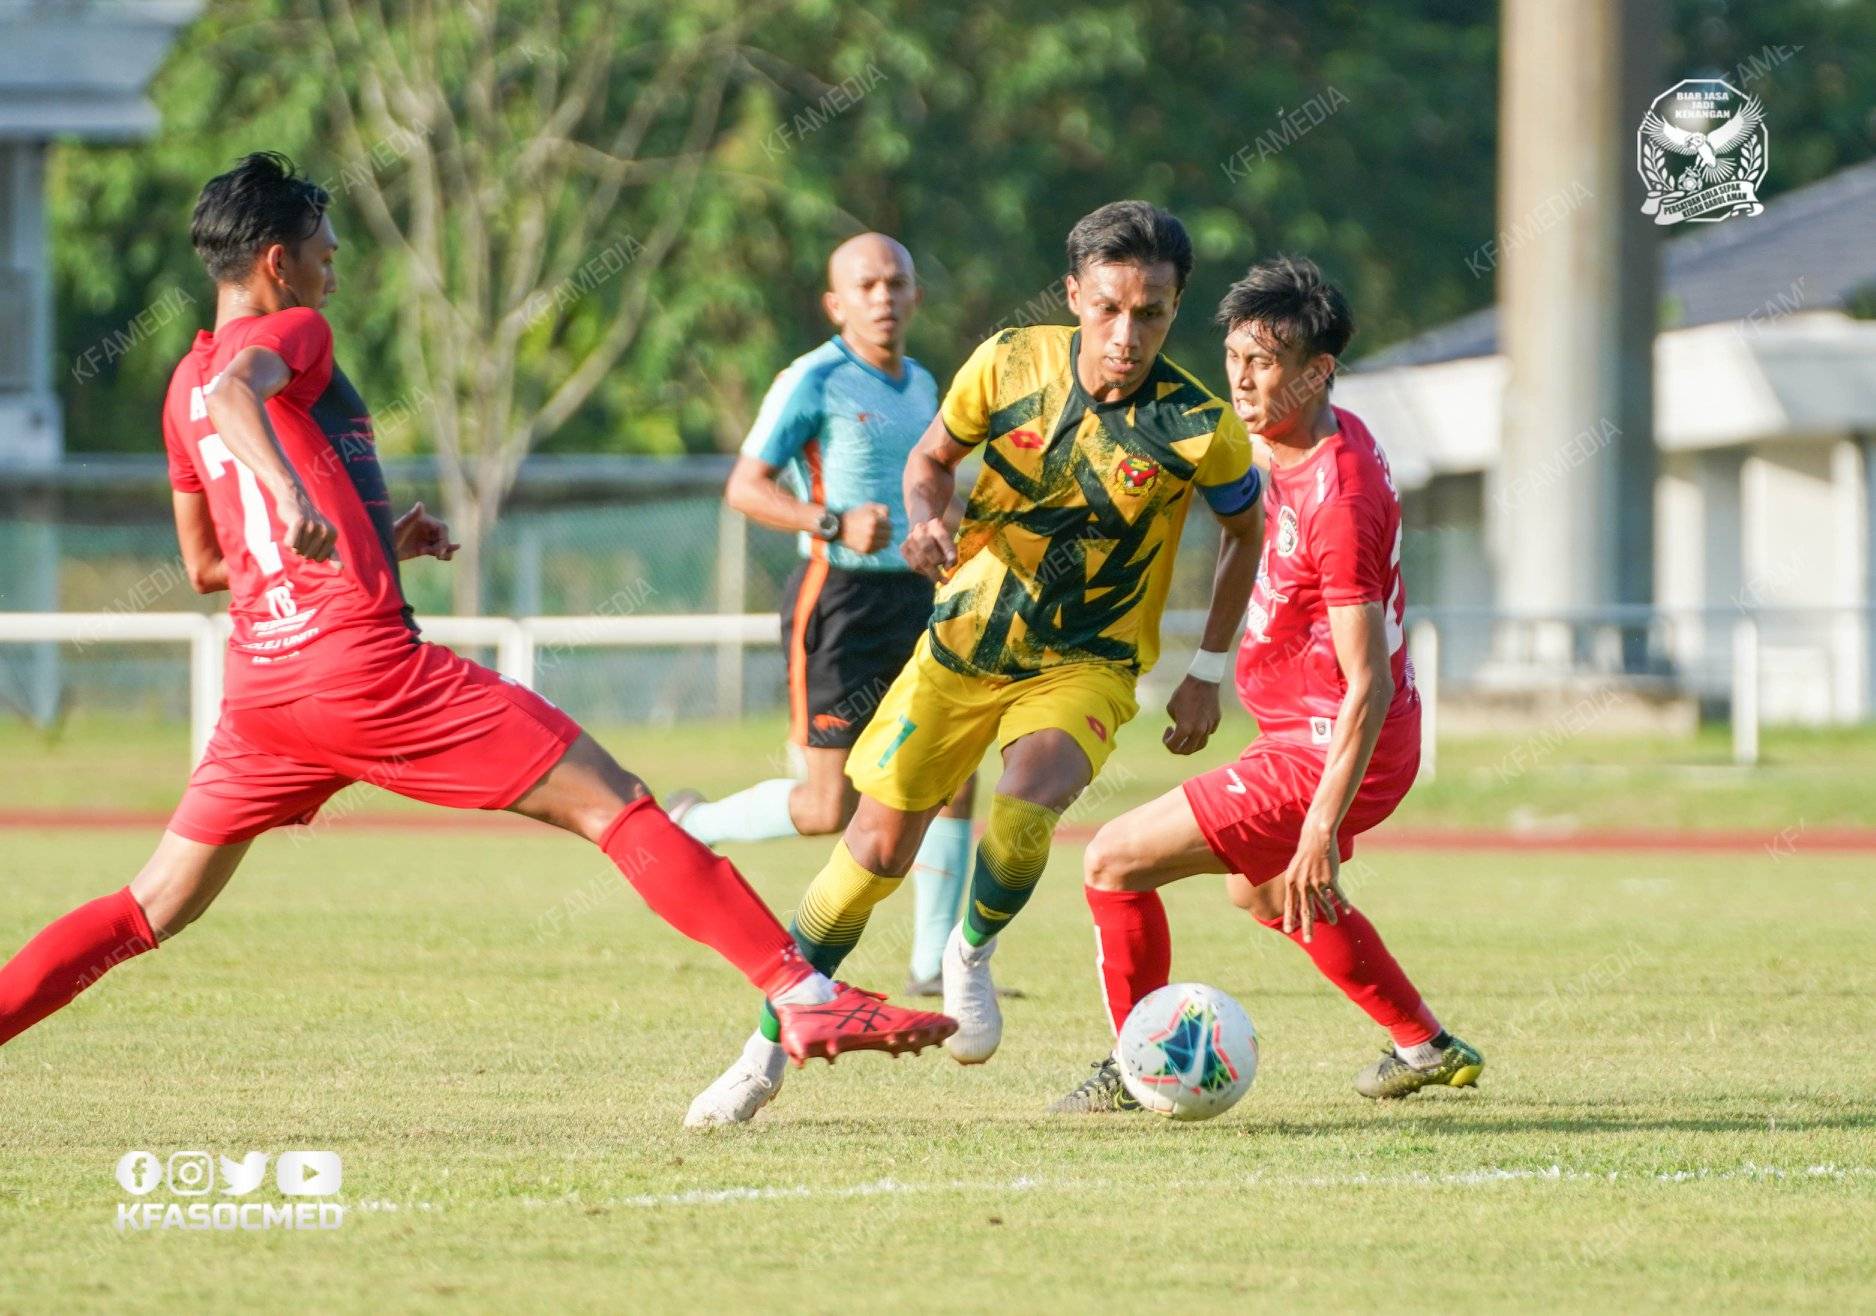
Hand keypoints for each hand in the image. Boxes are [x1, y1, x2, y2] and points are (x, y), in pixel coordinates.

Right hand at [277, 486, 337, 562]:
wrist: (295, 499)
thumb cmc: (309, 522)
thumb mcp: (324, 537)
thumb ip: (332, 554)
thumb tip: (341, 569)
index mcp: (332, 535)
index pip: (318, 559)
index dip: (310, 552)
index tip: (310, 539)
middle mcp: (325, 530)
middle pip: (307, 556)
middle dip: (301, 548)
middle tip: (302, 533)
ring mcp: (312, 526)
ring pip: (297, 551)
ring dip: (293, 543)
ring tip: (297, 530)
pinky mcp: (298, 522)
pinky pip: (290, 545)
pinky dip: (287, 541)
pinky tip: (290, 529)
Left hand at [393, 501, 460, 561]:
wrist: (381, 548)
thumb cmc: (389, 535)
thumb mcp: (401, 526)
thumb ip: (411, 516)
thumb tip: (420, 504)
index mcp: (424, 520)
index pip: (442, 528)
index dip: (444, 538)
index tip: (439, 550)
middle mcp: (427, 529)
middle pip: (444, 536)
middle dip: (444, 546)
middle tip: (438, 556)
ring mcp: (426, 539)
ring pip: (443, 544)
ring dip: (447, 550)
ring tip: (443, 557)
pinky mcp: (424, 549)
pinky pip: (438, 551)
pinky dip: (444, 554)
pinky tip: (445, 557)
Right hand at [837, 502, 891, 553]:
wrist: (840, 527)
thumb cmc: (856, 515)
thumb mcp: (869, 506)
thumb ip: (883, 509)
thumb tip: (889, 517)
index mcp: (874, 521)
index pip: (889, 525)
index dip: (885, 523)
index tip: (879, 522)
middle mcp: (872, 533)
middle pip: (889, 535)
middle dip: (885, 531)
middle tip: (878, 529)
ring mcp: (869, 543)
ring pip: (886, 544)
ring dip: (882, 539)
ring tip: (875, 535)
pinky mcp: (865, 550)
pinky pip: (878, 549)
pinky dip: (876, 545)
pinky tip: (869, 540)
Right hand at [901, 515, 957, 580]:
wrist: (923, 528)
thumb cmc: (940, 537)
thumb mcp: (950, 539)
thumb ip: (951, 551)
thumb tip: (947, 568)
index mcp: (935, 524)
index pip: (942, 537)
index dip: (948, 551)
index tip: (953, 564)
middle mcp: (920, 530)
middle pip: (927, 548)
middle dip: (937, 563)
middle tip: (946, 575)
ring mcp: (909, 539)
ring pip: (919, 560)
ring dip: (931, 573)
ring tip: (940, 579)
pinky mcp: (903, 549)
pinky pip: (913, 565)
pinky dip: (923, 572)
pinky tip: (930, 574)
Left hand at [1162, 674, 1220, 755]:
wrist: (1203, 681)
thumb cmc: (1183, 693)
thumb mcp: (1171, 708)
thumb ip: (1175, 723)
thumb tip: (1178, 729)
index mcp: (1184, 728)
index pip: (1173, 746)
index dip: (1166, 742)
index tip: (1167, 730)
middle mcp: (1198, 731)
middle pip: (1188, 751)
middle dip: (1178, 748)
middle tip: (1174, 739)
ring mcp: (1209, 727)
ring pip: (1200, 745)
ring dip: (1191, 743)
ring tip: (1185, 735)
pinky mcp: (1216, 722)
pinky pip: (1208, 733)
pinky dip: (1201, 733)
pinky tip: (1196, 722)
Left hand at [1279, 824, 1345, 943]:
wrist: (1316, 838)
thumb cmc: (1305, 854)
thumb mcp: (1295, 869)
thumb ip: (1297, 885)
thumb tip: (1300, 899)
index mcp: (1292, 882)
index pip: (1289, 904)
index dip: (1289, 918)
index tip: (1288, 930)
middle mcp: (1303, 884)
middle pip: (1305, 910)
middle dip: (1307, 926)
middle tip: (1308, 941)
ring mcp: (1316, 882)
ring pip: (1324, 904)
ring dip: (1330, 915)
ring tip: (1334, 923)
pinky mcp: (1329, 878)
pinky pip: (1338, 894)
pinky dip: (1344, 902)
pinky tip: (1348, 911)